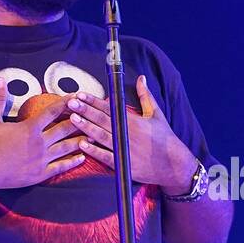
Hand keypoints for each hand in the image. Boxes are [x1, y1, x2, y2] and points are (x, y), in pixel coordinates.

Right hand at [0, 80, 87, 192]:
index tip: (78, 96)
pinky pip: (61, 167)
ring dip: (81, 140)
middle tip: (92, 115)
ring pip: (67, 147)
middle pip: (66, 128)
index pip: (53, 110)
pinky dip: (73, 162)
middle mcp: (40, 142)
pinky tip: (82, 157)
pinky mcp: (40, 173)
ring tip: (93, 135)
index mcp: (30, 127)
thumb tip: (1, 80)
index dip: (67, 101)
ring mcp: (41, 158)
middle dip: (80, 120)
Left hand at [64, 74, 197, 193]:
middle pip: (102, 119)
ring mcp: (124, 148)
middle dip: (85, 110)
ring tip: (72, 118)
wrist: (173, 164)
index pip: (109, 108)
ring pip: (101, 136)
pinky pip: (106, 156)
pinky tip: (82, 145)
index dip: (93, 101)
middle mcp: (127, 133)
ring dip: (86, 127)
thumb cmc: (164, 138)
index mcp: (133, 120)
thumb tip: (141, 78)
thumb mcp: (157, 115)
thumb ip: (146, 96)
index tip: (80, 94)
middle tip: (70, 102)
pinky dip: (94, 151)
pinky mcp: (123, 163)